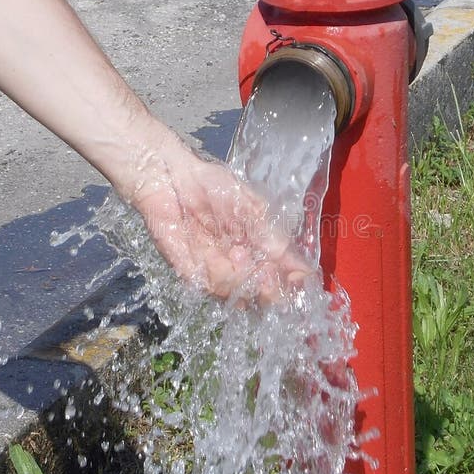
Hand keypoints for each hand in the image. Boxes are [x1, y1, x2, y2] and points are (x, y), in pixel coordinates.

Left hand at [130, 135, 311, 303]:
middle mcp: (237, 266)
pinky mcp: (188, 270)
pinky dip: (218, 276)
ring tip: (239, 252)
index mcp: (257, 250)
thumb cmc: (212, 185)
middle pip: (259, 297)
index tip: (296, 279)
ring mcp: (212, 271)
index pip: (280, 279)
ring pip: (235, 296)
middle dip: (268, 290)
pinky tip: (221, 257)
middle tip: (266, 272)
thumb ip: (274, 238)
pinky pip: (208, 287)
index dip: (290, 285)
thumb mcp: (252, 208)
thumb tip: (303, 270)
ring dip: (242, 280)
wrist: (170, 175)